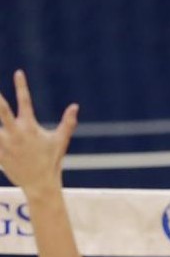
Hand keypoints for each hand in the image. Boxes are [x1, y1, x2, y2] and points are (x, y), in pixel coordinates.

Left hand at [0, 71, 77, 194]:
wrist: (39, 184)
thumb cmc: (52, 160)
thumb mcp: (61, 140)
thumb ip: (68, 122)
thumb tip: (75, 106)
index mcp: (30, 127)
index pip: (25, 101)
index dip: (22, 85)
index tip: (18, 72)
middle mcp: (15, 133)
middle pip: (1, 111)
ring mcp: (4, 144)